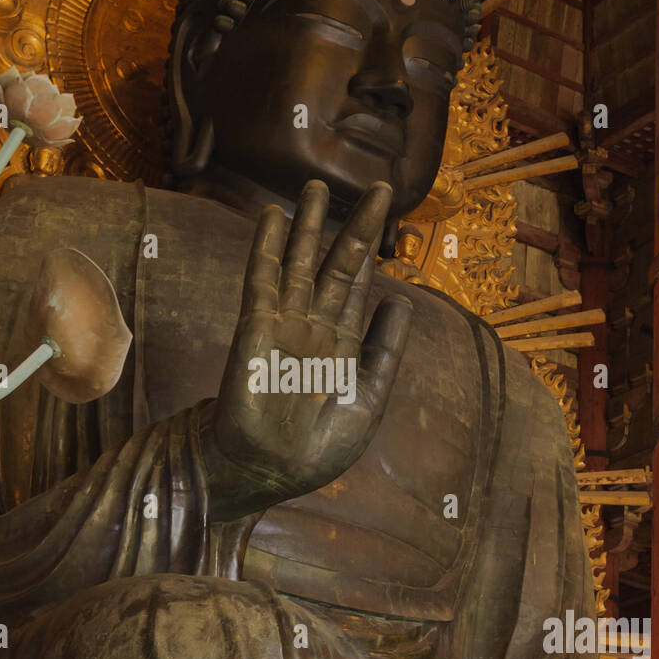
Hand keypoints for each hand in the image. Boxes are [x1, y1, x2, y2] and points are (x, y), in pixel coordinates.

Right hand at [202, 180, 411, 521]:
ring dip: (309, 225)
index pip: (357, 288)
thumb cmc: (317, 448)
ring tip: (317, 187)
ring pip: (300, 263)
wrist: (269, 471)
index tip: (391, 221)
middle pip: (336, 266)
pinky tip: (274, 217)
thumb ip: (384, 351)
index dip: (372, 253)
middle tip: (379, 188)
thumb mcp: (367, 400)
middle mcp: (314, 327)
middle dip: (356, 227)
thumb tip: (403, 302)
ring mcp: (284, 324)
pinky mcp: (255, 327)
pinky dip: (268, 247)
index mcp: (341, 345)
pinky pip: (262, 279)